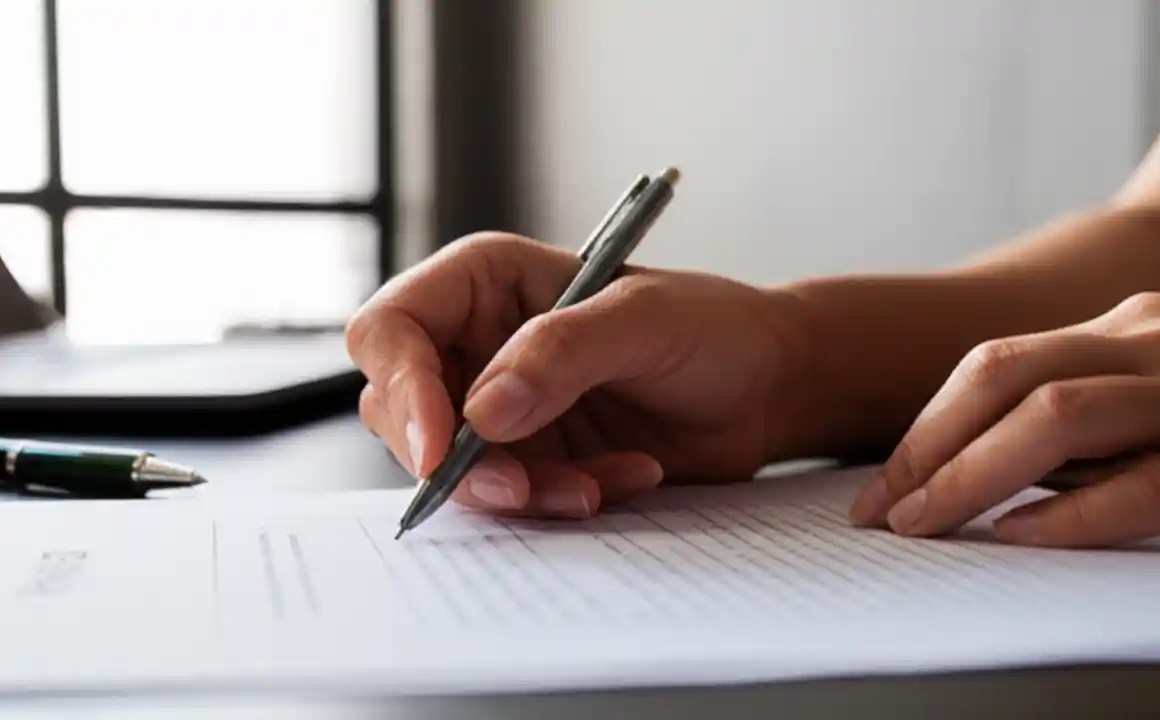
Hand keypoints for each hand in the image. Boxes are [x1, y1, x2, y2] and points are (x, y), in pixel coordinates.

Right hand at [346, 233, 809, 518]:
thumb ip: (562, 353)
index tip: (438, 445)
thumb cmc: (713, 326)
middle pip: (400, 408)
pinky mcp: (528, 458)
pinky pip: (506, 497)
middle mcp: (478, 344)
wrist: (765, 389)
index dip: (400, 384)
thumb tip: (482, 411)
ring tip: (592, 485)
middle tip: (520, 488)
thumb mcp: (644, 321)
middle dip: (455, 460)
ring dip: (515, 490)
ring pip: (449, 466)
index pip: (394, 326)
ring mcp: (499, 407)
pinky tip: (622, 477)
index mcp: (487, 283)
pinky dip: (556, 502)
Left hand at [850, 292, 1159, 547]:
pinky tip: (1016, 532)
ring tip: (920, 524)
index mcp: (1123, 333)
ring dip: (972, 474)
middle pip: (1006, 377)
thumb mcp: (1147, 405)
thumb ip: (1073, 431)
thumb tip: (960, 483)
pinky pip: (1144, 484)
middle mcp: (1152, 341)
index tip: (877, 493)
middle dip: (926, 448)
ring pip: (1058, 413)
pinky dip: (1072, 513)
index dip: (924, 431)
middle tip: (874, 514)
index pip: (995, 368)